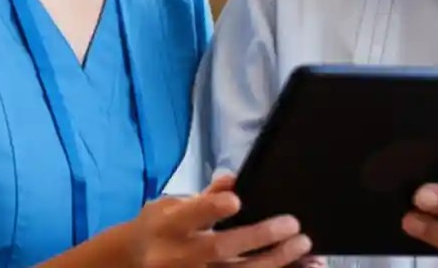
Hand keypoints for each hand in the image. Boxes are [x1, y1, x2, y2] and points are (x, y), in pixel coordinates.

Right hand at [127, 174, 311, 267]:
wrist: (134, 262)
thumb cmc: (160, 228)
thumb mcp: (172, 205)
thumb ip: (205, 196)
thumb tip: (233, 178)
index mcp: (167, 226)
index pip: (190, 216)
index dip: (212, 209)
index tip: (237, 200)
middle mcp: (177, 256)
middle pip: (219, 249)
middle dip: (258, 237)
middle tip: (292, 225)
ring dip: (274, 263)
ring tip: (304, 249)